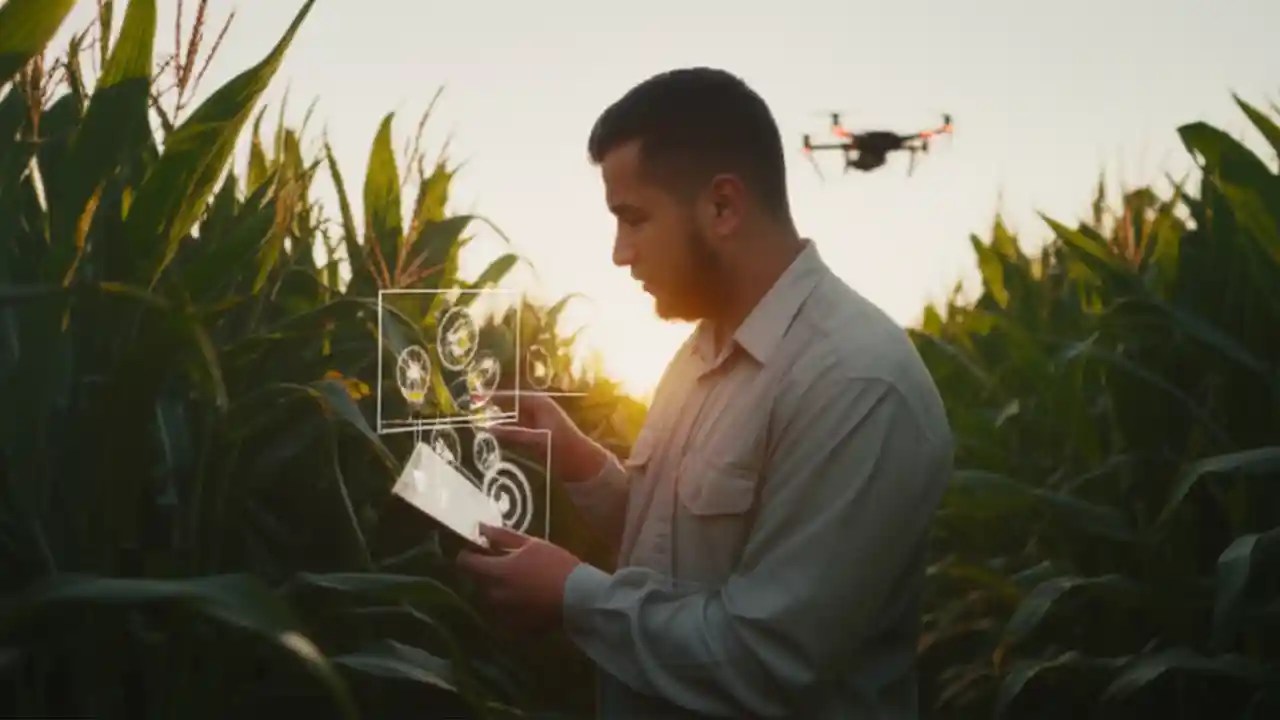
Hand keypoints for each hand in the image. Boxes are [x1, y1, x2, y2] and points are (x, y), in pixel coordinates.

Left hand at [456, 524, 582, 634]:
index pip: (465, 563)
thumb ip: (502, 536)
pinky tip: (526, 600)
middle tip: (505, 564)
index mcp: (496, 572)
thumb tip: (481, 528)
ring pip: (490, 598)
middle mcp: (494, 595)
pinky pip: (503, 615)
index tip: (479, 549)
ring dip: (497, 589)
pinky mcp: (515, 627)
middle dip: (486, 571)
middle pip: (477, 581)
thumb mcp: (531, 544)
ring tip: (519, 582)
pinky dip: (509, 607)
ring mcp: (503, 614)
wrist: (579, 598)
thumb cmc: (556, 565)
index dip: (469, 554)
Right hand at [482, 391, 607, 483]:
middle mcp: (537, 409)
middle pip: (510, 405)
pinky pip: (514, 431)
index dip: (493, 396)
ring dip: (496, 420)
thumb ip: (513, 434)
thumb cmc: (563, 446)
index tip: (475, 397)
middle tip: (471, 409)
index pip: (512, 395)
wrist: (582, 465)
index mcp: (539, 403)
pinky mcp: (535, 436)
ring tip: (475, 422)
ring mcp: (536, 422)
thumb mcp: (538, 440)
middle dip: (492, 407)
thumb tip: (488, 429)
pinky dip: (503, 433)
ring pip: (511, 419)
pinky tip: (490, 437)